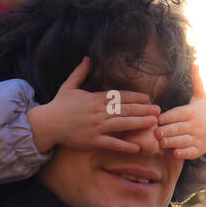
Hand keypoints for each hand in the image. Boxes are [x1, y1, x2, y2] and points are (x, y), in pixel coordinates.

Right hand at [27, 57, 160, 153]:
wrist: (46, 124)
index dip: (134, 97)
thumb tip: (87, 58)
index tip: (147, 97)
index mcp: (94, 98)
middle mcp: (97, 111)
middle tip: (158, 110)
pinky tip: (137, 147)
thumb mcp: (68, 86)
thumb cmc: (58, 106)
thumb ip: (80, 73)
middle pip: (125, 109)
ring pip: (122, 124)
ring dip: (139, 123)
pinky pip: (112, 143)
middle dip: (143, 109)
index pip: (119, 96)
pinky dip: (124, 145)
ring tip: (153, 123)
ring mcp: (96, 127)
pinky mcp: (92, 141)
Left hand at [154, 63, 205, 159]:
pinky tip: (174, 153)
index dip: (168, 117)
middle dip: (167, 130)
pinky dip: (183, 153)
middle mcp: (195, 125)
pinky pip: (190, 152)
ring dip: (172, 142)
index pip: (178, 114)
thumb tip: (195, 62)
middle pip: (179, 128)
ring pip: (183, 140)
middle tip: (155, 132)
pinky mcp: (198, 150)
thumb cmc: (204, 112)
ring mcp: (198, 138)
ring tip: (160, 143)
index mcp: (192, 112)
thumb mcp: (200, 97)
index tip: (157, 119)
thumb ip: (196, 81)